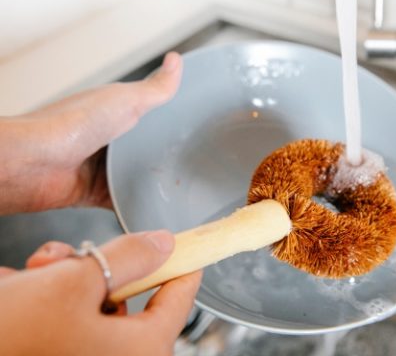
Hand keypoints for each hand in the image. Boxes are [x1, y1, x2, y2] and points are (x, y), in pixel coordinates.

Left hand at [0, 52, 181, 213]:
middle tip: (197, 162)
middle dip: (167, 155)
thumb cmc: (69, 124)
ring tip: (183, 187)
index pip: (152, 112)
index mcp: (115, 110)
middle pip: (147, 148)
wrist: (31, 163)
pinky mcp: (95, 193)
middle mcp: (109, 138)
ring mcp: (101, 167)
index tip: (198, 126)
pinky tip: (156, 208)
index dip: (174, 119)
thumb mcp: (124, 99)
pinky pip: (123, 202)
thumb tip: (177, 61)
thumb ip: (155, 88)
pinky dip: (136, 206)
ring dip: (153, 182)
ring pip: (138, 176)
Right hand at [0, 230, 201, 355]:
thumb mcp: (72, 281)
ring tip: (32, 275)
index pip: (179, 298)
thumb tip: (164, 244)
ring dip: (63, 280)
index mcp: (142, 351)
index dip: (182, 263)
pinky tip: (18, 290)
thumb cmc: (12, 336)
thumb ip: (127, 257)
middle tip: (66, 258)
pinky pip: (66, 324)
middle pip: (127, 297)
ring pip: (90, 305)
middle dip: (94, 269)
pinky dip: (45, 301)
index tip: (185, 246)